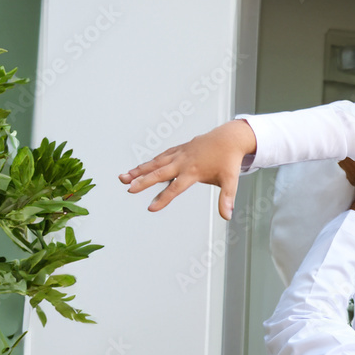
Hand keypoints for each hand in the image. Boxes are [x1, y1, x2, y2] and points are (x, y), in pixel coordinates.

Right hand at [118, 119, 256, 219]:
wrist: (229, 138)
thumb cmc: (228, 160)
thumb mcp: (231, 181)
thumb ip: (226, 199)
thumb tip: (227, 216)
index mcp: (193, 171)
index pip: (175, 188)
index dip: (163, 199)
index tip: (151, 207)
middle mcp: (182, 162)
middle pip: (159, 173)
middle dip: (142, 182)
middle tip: (128, 188)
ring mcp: (179, 154)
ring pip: (155, 163)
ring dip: (139, 170)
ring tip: (124, 177)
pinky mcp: (179, 149)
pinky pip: (161, 157)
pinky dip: (149, 163)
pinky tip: (139, 168)